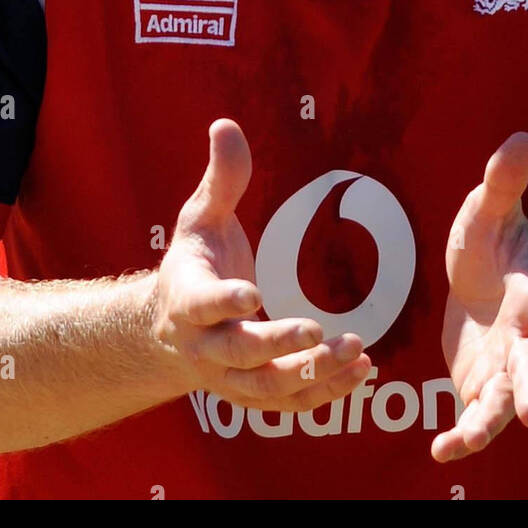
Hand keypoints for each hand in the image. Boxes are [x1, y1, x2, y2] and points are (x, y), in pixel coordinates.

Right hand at [152, 118, 370, 410]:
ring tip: (357, 351)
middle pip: (239, 355)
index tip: (253, 292)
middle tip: (319, 330)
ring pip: (267, 387)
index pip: (204, 304)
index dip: (226, 301)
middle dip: (279, 344)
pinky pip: (287, 403)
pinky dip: (325, 394)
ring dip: (312, 375)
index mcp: (187, 298)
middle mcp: (203, 346)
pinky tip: (362, 372)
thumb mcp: (200, 217)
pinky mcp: (251, 394)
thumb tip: (226, 124)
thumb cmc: (194, 262)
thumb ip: (220, 178)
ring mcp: (227, 377)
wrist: (165, 329)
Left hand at [433, 132, 527, 461]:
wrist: (478, 283)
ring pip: (503, 399)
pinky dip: (462, 438)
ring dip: (491, 420)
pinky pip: (474, 416)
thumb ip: (504, 182)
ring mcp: (504, 367)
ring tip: (470, 437)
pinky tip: (441, 454)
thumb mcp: (490, 211)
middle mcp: (527, 339)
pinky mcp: (479, 386)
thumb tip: (521, 135)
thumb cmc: (490, 245)